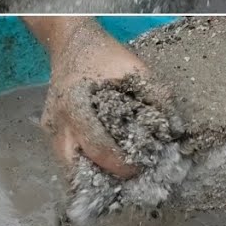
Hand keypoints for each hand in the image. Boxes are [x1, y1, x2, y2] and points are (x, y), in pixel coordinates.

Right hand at [39, 22, 148, 177]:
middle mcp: (59, 121)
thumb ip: (154, 95)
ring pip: (67, 168)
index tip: (139, 170)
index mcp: (77, 104)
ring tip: (117, 179)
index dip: (120, 165)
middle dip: (101, 182)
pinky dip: (84, 166)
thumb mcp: (133, 68)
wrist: (70, 42)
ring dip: (91, 177)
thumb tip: (174, 128)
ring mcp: (50, 128)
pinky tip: (104, 167)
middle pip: (75, 169)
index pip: (97, 147)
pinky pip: (66, 157)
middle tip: (126, 183)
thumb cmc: (103, 54)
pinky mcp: (50, 130)